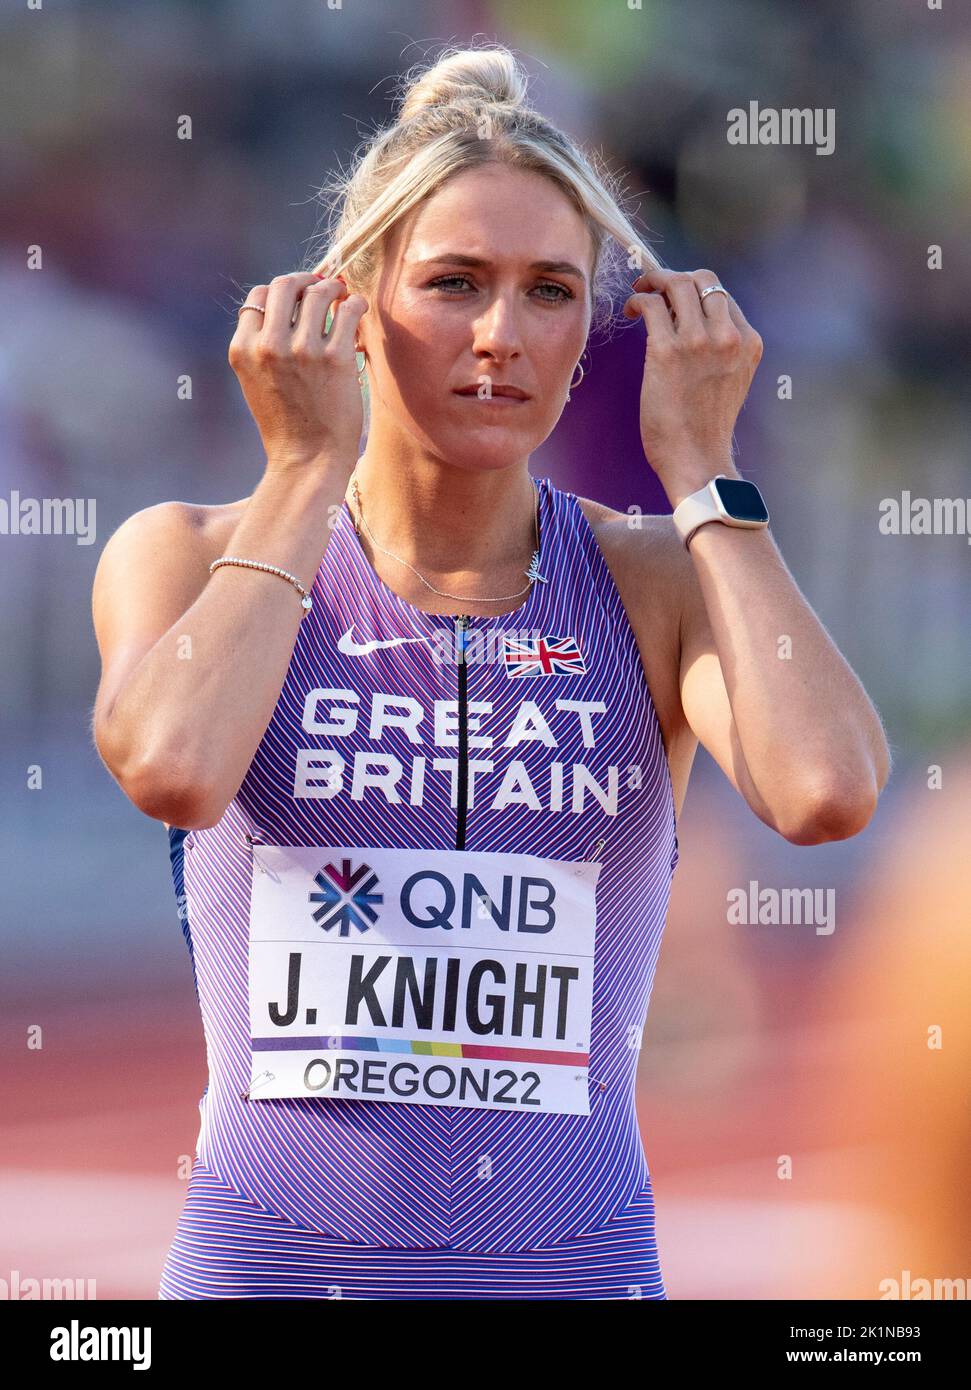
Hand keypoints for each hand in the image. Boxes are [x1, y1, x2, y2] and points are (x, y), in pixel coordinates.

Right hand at [228, 272, 368, 472]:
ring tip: (342, 295)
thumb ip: (261, 345)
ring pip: (318, 293)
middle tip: (321, 285)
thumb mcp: (256, 382)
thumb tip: (287, 307)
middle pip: (284, 285)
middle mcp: (268, 345)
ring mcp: (302, 350)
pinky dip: (355, 304)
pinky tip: (357, 309)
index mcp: (243, 349)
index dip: (280, 292)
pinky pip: (348, 311)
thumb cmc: (287, 424)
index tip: (297, 296)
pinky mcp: (335, 359)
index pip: (258, 297)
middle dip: (305, 280)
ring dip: (333, 288)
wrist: (307, 461)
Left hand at [623, 268, 762, 498]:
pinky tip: (630, 311)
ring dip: (653, 282)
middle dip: (675, 278)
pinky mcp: (667, 350)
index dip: (696, 290)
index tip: (677, 300)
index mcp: (747, 342)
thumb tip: (691, 323)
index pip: (722, 295)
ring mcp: (699, 341)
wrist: (696, 459)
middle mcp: (728, 336)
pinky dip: (637, 300)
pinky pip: (651, 305)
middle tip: (655, 287)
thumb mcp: (730, 380)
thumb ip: (722, 350)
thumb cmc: (705, 428)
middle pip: (703, 280)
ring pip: (676, 284)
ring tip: (640, 293)